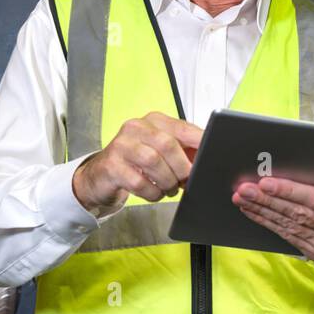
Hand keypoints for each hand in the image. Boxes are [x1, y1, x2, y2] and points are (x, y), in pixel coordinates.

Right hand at [72, 111, 204, 216]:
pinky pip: (139, 182)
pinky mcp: (111, 165)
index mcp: (154, 120)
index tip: (212, 154)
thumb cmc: (137, 161)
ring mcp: (121, 145)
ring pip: (153, 161)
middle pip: (167, 144)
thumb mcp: (161, 151)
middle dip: (182, 167)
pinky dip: (152, 192)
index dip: (199, 142)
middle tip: (186, 180)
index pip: (182, 128)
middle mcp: (136, 127)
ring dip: (167, 180)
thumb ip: (185, 151)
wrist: (101, 175)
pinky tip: (154, 193)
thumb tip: (209, 159)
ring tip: (169, 188)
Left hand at [233, 179, 313, 277]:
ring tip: (243, 198)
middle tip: (245, 188)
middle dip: (268, 200)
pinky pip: (288, 236)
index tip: (267, 182)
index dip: (290, 191)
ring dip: (263, 211)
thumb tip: (306, 157)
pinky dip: (268, 223)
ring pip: (289, 225)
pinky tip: (254, 212)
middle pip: (298, 213)